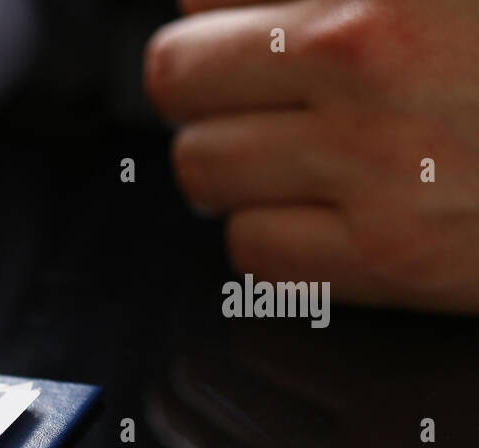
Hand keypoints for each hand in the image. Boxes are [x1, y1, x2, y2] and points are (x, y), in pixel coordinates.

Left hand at [146, 0, 478, 314]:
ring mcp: (372, 160)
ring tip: (295, 162)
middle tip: (243, 101)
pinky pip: (253, 249)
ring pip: (200, 169)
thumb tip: (205, 6)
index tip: (238, 32)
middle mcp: (366, 55)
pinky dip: (272, 236)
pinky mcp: (389, 254)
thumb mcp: (440, 0)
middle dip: (197, 92)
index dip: (217, 17)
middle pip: (176, 77)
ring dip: (231, 171)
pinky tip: (323, 216)